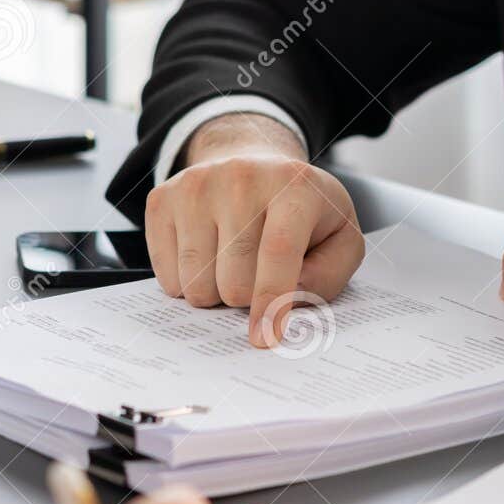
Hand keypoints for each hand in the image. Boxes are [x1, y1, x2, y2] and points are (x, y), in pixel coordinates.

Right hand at [144, 113, 363, 347]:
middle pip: (234, 280)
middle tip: (258, 277)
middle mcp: (242, 177)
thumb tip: (287, 302)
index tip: (264, 339)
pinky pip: (167, 276)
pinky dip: (187, 283)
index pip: (278, 251)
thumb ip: (328, 276)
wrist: (253, 163)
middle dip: (247, 298)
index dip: (271, 302)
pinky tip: (206, 257)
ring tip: (233, 265)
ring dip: (216, 293)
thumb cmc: (301, 214)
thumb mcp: (340, 240)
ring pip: (196, 283)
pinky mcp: (163, 199)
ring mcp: (198, 185)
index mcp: (296, 185)